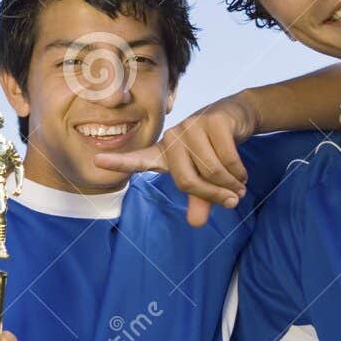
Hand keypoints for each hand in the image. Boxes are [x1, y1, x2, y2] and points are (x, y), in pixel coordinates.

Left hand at [92, 94, 256, 225]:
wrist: (236, 117)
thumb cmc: (213, 150)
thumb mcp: (204, 177)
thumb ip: (199, 200)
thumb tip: (196, 223)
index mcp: (164, 154)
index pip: (138, 160)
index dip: (119, 162)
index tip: (98, 161)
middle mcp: (173, 138)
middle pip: (186, 181)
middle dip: (212, 195)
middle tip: (231, 201)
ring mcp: (191, 126)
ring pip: (211, 170)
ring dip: (231, 185)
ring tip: (239, 188)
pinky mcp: (212, 121)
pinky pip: (227, 158)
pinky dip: (238, 172)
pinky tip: (242, 174)